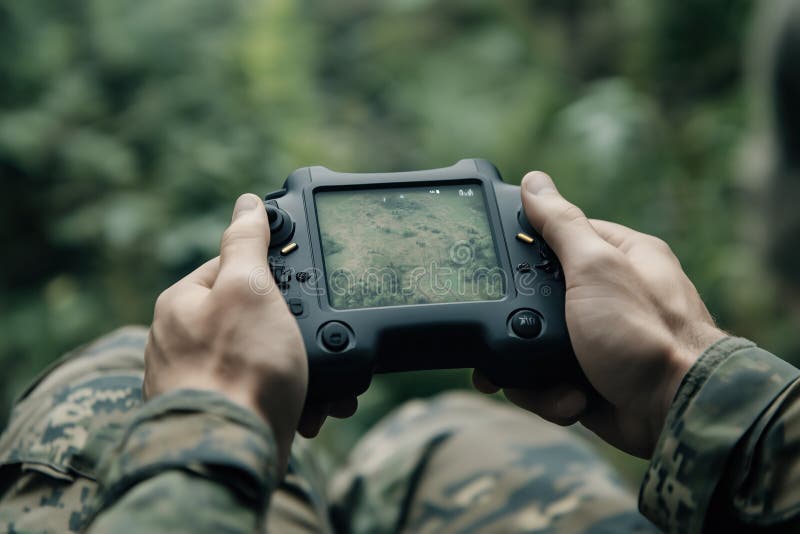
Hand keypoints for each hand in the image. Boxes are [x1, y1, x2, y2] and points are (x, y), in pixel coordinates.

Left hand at [144, 193, 307, 468]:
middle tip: (318, 348)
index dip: (274, 276)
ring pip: (260, 360)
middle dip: (293, 332)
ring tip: (322, 389)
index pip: (233, 268)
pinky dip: (285, 399)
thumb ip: (246, 242)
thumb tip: (247, 202)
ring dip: (297, 370)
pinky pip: (258, 394)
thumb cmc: (239, 368)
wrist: (231, 451)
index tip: (303, 291)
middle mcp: (179, 340)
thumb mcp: (250, 289)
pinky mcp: (215, 413)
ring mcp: (194, 381)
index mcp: (182, 303)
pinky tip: (305, 409)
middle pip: (251, 318)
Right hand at [473, 172, 724, 456]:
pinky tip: (570, 399)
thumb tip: (534, 181)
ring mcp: (597, 340)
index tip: (497, 265)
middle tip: (505, 335)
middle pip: (535, 298)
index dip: (524, 250)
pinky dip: (550, 395)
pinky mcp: (588, 379)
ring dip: (531, 370)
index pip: (558, 237)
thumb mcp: (596, 268)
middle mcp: (608, 296)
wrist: (675, 414)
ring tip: (549, 381)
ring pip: (533, 345)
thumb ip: (561, 225)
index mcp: (619, 257)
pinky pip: (546, 381)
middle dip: (518, 325)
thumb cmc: (646, 333)